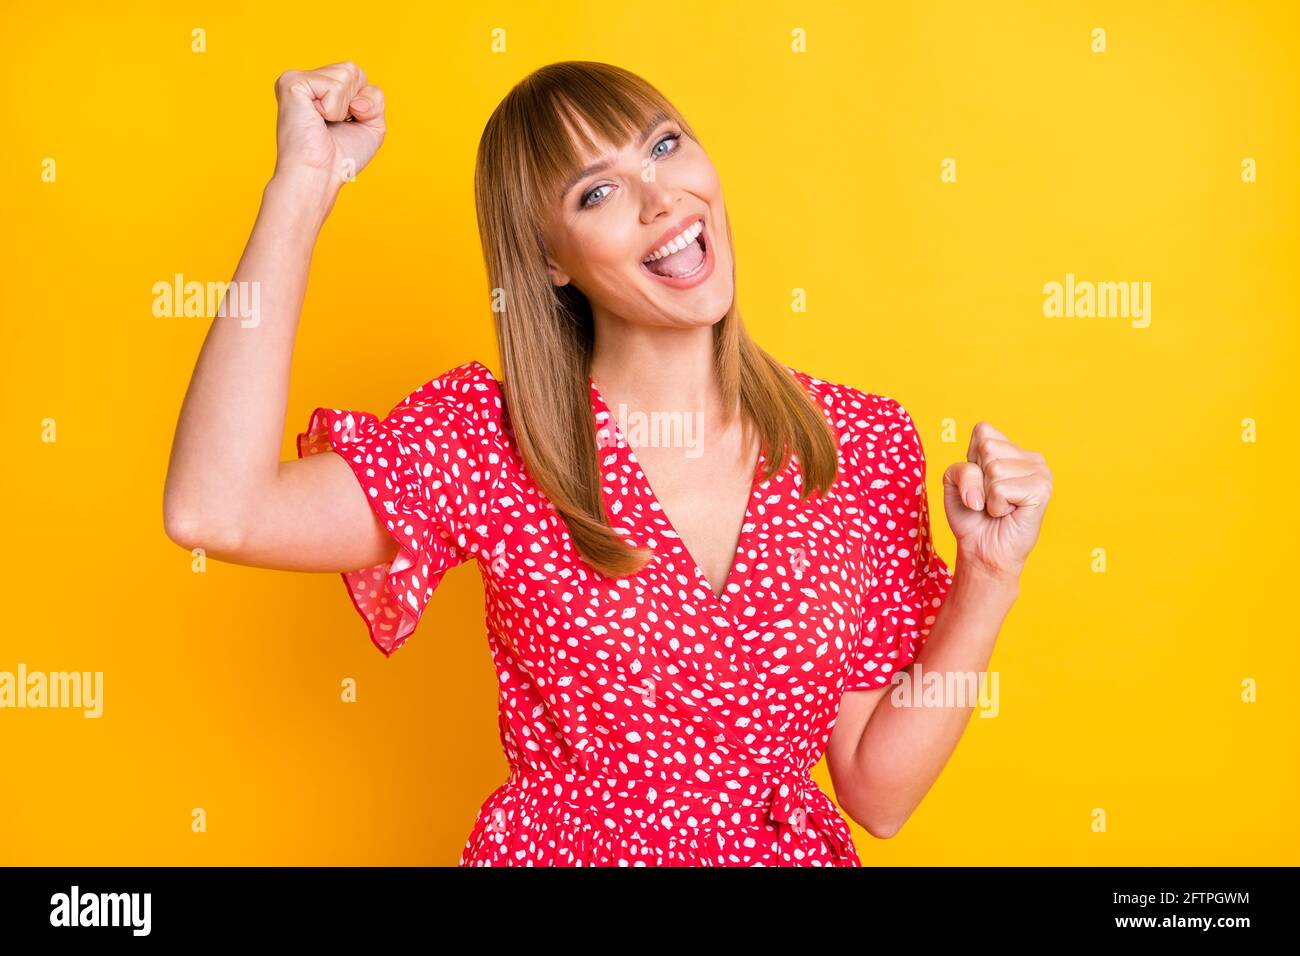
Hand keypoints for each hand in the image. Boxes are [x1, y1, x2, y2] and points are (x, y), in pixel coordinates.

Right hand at [272, 62, 385, 186]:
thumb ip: (375, 98)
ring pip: (347, 75)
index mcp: (320, 87)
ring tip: (324, 123)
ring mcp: (296, 78)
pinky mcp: (292, 83)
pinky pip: (335, 86)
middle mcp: (306, 79)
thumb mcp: (372, 125)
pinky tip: (317, 120)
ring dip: (344, 108)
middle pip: (354, 70)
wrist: (319, 175)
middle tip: (334, 125)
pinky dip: (334, 109)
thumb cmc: (340, 158)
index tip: (344, 125)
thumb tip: (357, 97)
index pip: (358, 75)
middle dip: (357, 103)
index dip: (364, 103)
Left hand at [941, 422, 1052, 580]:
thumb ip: (960, 467)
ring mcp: (1040, 472)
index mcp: (1012, 450)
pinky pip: (1001, 489)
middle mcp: (1030, 456)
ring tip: (999, 507)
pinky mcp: (1042, 490)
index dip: (971, 460)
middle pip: (987, 447)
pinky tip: (1007, 513)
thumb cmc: (971, 516)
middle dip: (978, 479)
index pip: (983, 431)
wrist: (982, 550)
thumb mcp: (952, 483)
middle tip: (989, 499)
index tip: (979, 483)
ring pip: (994, 468)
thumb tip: (989, 479)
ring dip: (987, 495)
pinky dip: (996, 506)